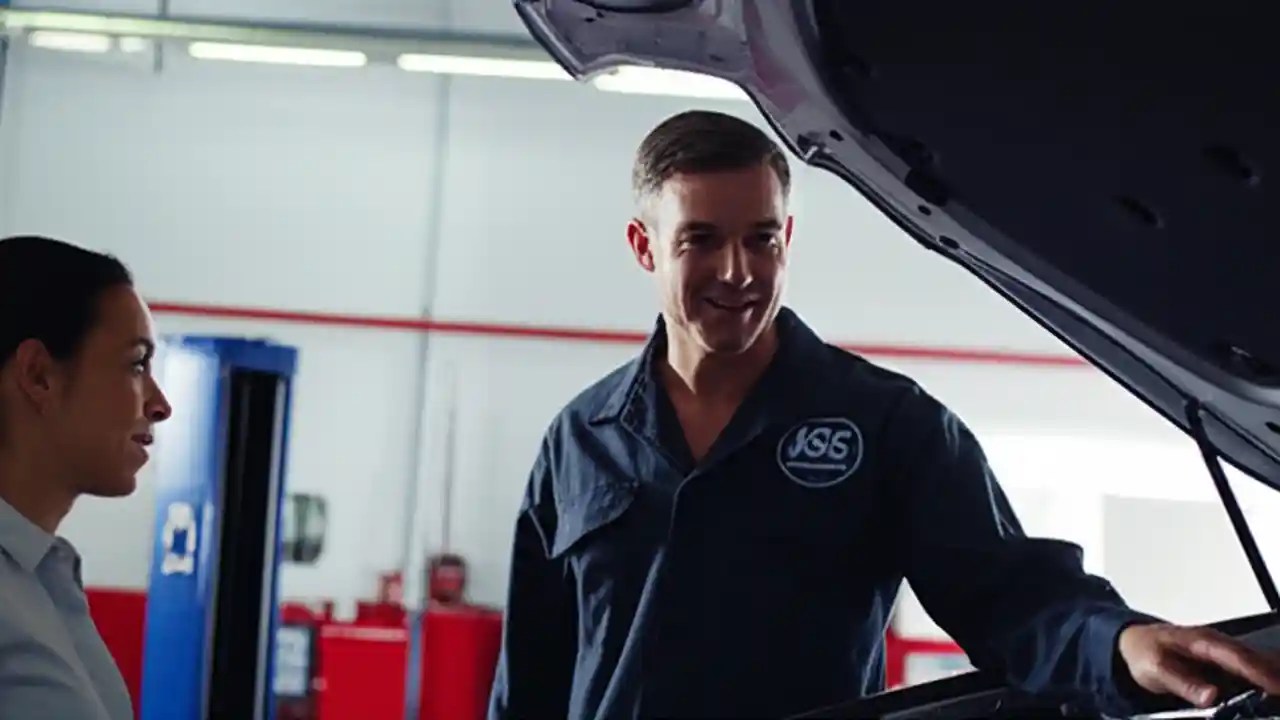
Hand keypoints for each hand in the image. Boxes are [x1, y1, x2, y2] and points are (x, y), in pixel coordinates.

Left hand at [1118, 622, 1279, 707]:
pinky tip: (1269, 690)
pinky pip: (1247, 669)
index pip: (1236, 657)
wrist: (1134, 642)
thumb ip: (1183, 682)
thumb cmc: (1145, 651)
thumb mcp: (1156, 668)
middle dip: (1273, 674)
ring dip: (1270, 675)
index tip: (1276, 686)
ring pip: (1254, 662)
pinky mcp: (1222, 662)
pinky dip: (1261, 678)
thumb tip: (1210, 696)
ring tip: (1278, 691)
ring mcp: (1221, 652)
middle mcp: (1216, 644)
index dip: (1258, 672)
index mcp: (1201, 642)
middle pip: (1253, 658)